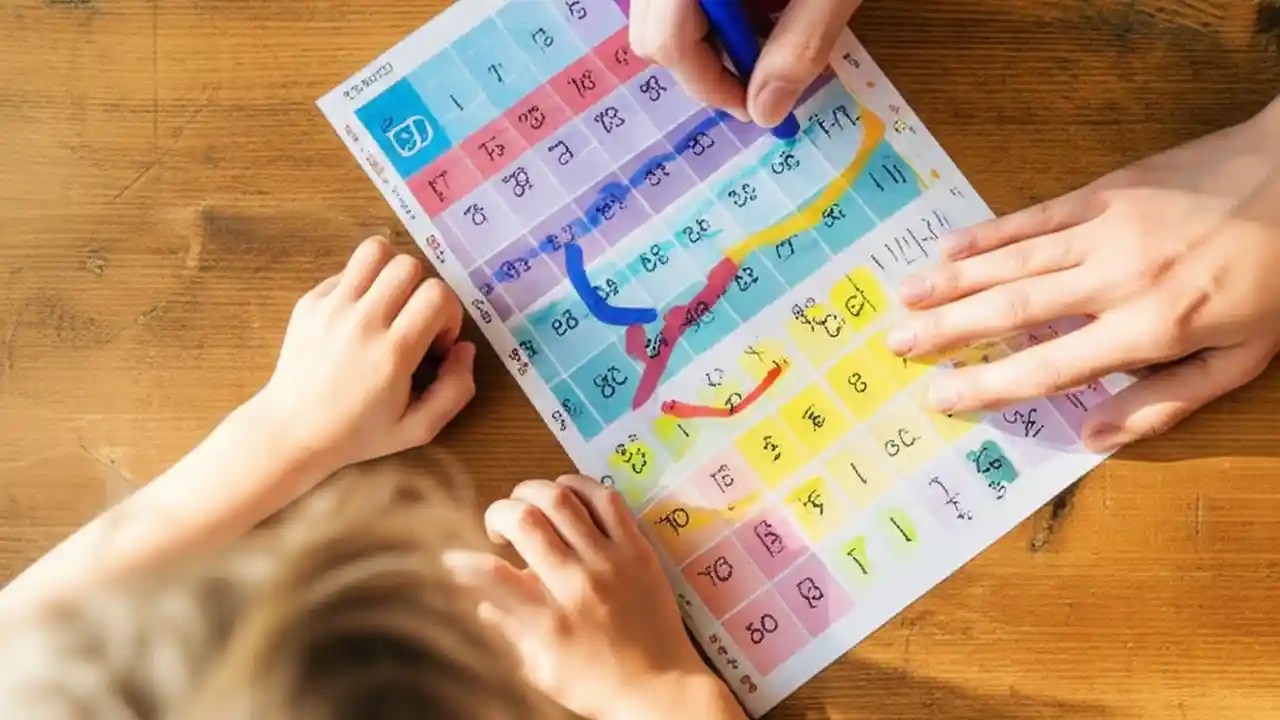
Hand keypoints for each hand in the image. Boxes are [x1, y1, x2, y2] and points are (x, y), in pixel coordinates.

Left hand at [254, 236, 475, 473]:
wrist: (291, 431)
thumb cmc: (358, 433)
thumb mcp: (419, 428)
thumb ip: (456, 389)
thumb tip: (464, 348)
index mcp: (393, 353)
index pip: (437, 294)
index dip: (449, 313)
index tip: (436, 340)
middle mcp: (362, 322)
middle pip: (410, 266)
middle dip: (424, 290)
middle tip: (415, 321)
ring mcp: (331, 307)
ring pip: (376, 250)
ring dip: (393, 272)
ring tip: (390, 302)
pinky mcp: (309, 301)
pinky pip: (348, 270)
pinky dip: (364, 283)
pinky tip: (360, 315)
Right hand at [448, 475, 744, 719]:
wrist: (660, 689)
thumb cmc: (596, 685)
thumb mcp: (540, 670)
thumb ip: (508, 631)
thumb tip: (477, 601)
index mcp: (550, 622)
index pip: (493, 576)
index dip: (463, 561)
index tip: (451, 558)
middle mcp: (579, 584)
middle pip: (526, 520)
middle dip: (499, 512)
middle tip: (501, 529)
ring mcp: (613, 562)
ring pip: (563, 498)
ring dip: (534, 492)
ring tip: (529, 506)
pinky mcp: (639, 550)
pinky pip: (607, 499)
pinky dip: (579, 486)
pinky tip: (566, 494)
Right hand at [630, 0, 861, 126]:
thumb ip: (799, 44)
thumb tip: (766, 114)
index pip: (669, 43)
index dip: (711, 86)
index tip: (753, 108)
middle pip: (656, 35)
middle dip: (705, 65)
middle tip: (759, 73)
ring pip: (663, 17)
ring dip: (712, 37)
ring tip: (770, 24)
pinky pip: (679, 0)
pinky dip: (714, 10)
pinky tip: (762, 3)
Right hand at [889, 99, 1279, 451]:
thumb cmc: (1277, 278)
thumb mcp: (1242, 360)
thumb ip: (1166, 402)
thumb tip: (1093, 437)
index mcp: (1148, 330)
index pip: (1047, 368)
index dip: (986, 386)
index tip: (939, 397)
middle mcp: (1115, 281)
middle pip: (1013, 311)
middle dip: (947, 331)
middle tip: (896, 344)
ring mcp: (1105, 231)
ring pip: (1012, 262)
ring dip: (952, 282)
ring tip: (901, 297)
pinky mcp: (1104, 193)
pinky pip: (1034, 218)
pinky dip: (989, 233)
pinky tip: (949, 246)